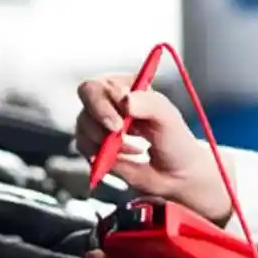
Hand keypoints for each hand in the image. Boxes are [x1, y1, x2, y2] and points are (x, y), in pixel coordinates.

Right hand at [75, 74, 230, 223]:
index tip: (125, 113)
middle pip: (86, 96)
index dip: (108, 99)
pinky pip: (84, 147)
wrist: (174, 174)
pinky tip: (124, 156)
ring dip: (105, 139)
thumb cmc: (174, 140)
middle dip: (100, 115)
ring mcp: (99, 122)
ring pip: (83, 124)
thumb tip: (125, 100)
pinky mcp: (94, 145)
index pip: (102, 84)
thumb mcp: (168, 117)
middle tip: (117, 130)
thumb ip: (148, 104)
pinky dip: (102, 155)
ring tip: (133, 147)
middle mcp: (109, 100)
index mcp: (126, 85)